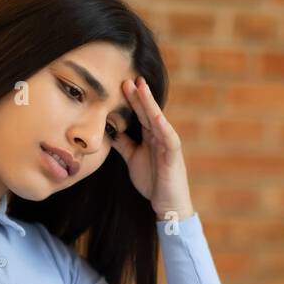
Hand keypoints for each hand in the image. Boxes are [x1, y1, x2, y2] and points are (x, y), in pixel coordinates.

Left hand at [114, 75, 192, 220]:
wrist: (168, 205)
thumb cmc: (153, 182)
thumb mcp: (133, 159)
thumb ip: (124, 144)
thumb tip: (109, 130)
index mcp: (151, 137)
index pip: (140, 114)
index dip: (131, 100)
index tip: (119, 84)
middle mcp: (160, 137)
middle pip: (148, 112)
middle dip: (139, 96)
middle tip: (128, 78)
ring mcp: (168, 145)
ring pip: (158, 120)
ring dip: (150, 104)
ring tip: (141, 88)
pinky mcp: (174, 157)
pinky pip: (169, 139)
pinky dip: (163, 127)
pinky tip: (156, 116)